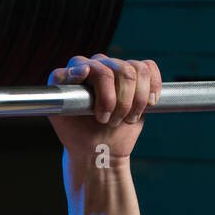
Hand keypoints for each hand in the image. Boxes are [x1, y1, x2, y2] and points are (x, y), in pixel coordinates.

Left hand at [47, 54, 162, 163]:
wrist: (99, 148)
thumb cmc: (77, 135)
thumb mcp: (61, 118)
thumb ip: (61, 95)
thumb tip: (80, 71)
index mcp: (72, 73)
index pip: (85, 65)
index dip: (97, 80)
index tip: (98, 104)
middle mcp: (94, 65)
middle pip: (116, 69)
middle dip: (118, 101)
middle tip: (109, 121)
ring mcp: (115, 68)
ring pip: (136, 70)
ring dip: (135, 100)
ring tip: (126, 119)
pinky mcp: (136, 74)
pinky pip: (149, 68)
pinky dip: (152, 87)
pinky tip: (148, 104)